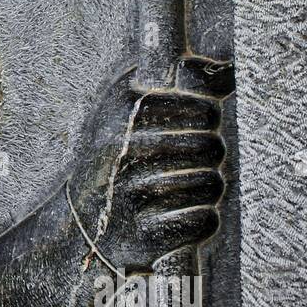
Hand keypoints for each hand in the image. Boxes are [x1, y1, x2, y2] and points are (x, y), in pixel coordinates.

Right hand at [72, 57, 232, 270]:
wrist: (79, 219)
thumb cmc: (113, 155)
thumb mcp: (122, 108)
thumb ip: (166, 81)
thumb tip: (226, 71)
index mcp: (122, 111)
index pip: (203, 110)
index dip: (207, 117)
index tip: (196, 124)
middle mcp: (123, 150)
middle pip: (210, 145)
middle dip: (210, 152)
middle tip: (197, 156)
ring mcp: (131, 194)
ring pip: (211, 183)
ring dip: (209, 186)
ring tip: (191, 184)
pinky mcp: (143, 235)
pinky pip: (204, 220)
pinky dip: (203, 218)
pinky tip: (186, 212)